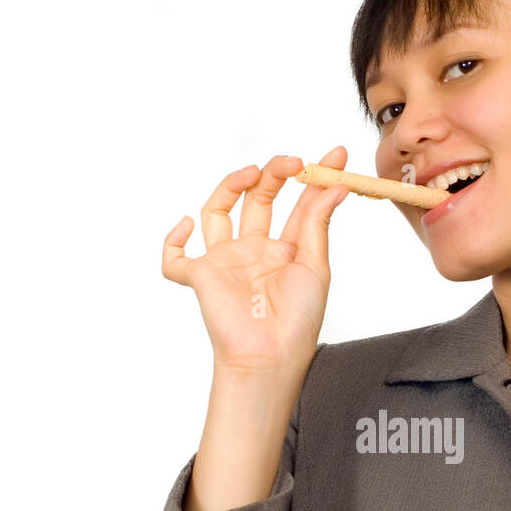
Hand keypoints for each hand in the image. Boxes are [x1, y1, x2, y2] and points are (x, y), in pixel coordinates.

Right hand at [162, 148, 349, 372]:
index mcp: (286, 250)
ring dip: (231, 185)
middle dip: (275, 175)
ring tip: (253, 173)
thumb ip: (317, 224)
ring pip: (218, 212)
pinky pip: (175, 258)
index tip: (335, 154)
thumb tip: (337, 184)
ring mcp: (226, 262)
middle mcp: (254, 251)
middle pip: (259, 199)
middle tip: (293, 161)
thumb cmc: (297, 321)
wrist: (270, 356)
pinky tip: (188, 224)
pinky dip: (173, 240)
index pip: (299, 204)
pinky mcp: (200, 277)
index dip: (315, 178)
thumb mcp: (315, 266)